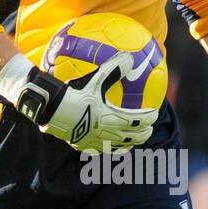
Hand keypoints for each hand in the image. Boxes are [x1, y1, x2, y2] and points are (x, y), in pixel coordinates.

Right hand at [39, 51, 158, 152]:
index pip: (137, 121)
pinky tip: (110, 147)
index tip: (155, 114)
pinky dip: (111, 149)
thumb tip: (130, 58)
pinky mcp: (84, 145)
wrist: (52, 110)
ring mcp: (95, 141)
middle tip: (149, 129)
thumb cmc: (75, 93)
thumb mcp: (95, 79)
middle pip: (132, 136)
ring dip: (130, 143)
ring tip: (134, 140)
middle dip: (143, 133)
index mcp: (112, 117)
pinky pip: (101, 151)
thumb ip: (113, 69)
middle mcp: (106, 132)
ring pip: (119, 146)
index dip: (149, 118)